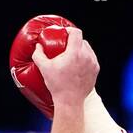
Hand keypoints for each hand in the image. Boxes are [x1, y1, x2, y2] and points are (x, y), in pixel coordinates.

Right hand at [10, 14, 128, 132]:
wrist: (69, 101)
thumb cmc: (57, 85)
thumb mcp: (44, 69)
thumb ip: (39, 55)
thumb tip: (37, 46)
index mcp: (75, 53)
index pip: (76, 32)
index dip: (70, 30)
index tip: (65, 33)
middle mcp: (86, 56)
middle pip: (82, 40)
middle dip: (74, 41)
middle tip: (66, 46)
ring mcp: (92, 63)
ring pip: (88, 49)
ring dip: (81, 49)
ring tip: (73, 55)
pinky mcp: (95, 71)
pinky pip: (92, 59)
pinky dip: (86, 58)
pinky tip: (79, 63)